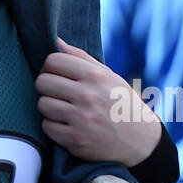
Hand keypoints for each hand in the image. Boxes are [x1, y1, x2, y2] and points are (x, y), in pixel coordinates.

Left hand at [35, 39, 160, 167]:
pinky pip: (47, 127)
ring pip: (42, 104)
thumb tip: (56, 41)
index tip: (56, 74)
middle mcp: (87, 96)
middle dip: (47, 87)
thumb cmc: (121, 103)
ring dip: (50, 107)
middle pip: (42, 82)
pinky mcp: (75, 140)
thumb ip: (81, 57)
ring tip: (64, 110)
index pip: (53, 61)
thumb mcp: (108, 76)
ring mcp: (81, 119)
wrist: (141, 141)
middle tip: (59, 93)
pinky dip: (54, 127)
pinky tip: (68, 125)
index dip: (50, 67)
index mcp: (95, 76)